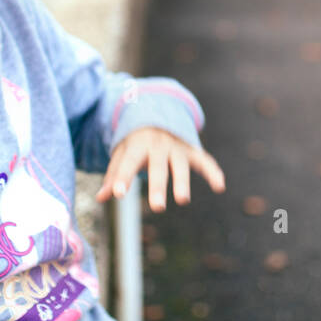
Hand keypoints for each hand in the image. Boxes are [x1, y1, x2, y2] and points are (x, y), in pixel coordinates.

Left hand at [96, 127, 225, 210]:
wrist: (159, 113)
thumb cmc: (136, 142)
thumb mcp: (123, 153)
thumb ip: (114, 175)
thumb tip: (100, 198)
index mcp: (138, 145)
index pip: (129, 162)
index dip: (123, 177)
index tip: (118, 194)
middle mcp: (159, 145)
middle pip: (158, 167)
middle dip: (158, 186)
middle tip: (157, 207)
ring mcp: (177, 147)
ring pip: (180, 165)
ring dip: (182, 182)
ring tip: (182, 200)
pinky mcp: (193, 151)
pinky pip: (205, 161)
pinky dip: (213, 172)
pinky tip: (220, 186)